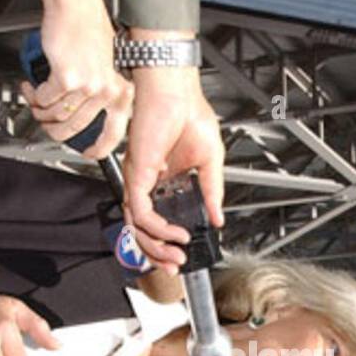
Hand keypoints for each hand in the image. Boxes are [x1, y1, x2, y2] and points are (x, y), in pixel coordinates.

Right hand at [21, 2, 132, 157]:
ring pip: (56, 115)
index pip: (114, 134)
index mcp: (120, 91)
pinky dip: (33, 95)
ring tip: (35, 98)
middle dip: (53, 129)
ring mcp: (88, 86)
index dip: (98, 150)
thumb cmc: (88, 30)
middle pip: (75, 128)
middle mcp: (107, 91)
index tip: (88, 154)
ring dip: (40, 110)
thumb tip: (84, 119)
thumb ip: (99, 94)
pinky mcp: (67, 79)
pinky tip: (31, 86)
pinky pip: (44, 99)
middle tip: (44, 121)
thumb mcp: (105, 67)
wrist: (76, 6)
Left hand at [123, 64, 224, 270]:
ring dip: (156, 247)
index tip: (180, 257)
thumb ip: (212, 192)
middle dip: (158, 254)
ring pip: (137, 226)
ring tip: (176, 256)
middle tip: (175, 266)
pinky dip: (158, 228)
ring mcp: (139, 179)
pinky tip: (176, 233)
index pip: (155, 220)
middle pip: (142, 230)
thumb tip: (218, 218)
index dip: (165, 242)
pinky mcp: (137, 174)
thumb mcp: (210, 161)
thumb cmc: (188, 112)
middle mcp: (146, 182)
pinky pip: (142, 212)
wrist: (175, 89)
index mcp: (162, 179)